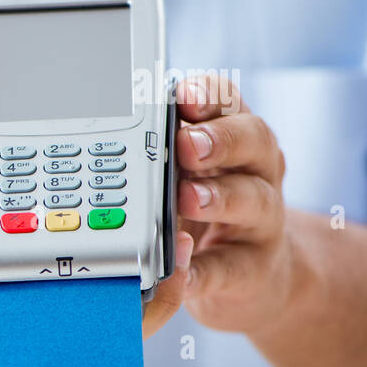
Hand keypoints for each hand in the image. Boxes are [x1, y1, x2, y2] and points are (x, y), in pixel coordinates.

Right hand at [0, 115, 191, 359]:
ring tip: (184, 232)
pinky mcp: (80, 245)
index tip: (95, 317)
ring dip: (153, 271)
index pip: (12, 340)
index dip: (56, 344)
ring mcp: (55, 269)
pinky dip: (148, 239)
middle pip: (85, 326)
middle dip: (136, 304)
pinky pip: (121, 255)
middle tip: (175, 261)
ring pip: (115, 295)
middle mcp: (23, 286)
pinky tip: (171, 209)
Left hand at [174, 75, 296, 332]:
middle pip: (253, 140)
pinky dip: (200, 268)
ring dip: (218, 197)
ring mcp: (261, 219)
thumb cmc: (210, 209)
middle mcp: (256, 171)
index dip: (208, 95)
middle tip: (184, 144)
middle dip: (219, 138)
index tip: (182, 94)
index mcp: (234, 138)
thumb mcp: (187, 172)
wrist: (253, 272)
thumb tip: (104, 143)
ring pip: (253, 199)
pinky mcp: (252, 267)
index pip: (228, 102)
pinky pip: (227, 266)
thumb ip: (158, 153)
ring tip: (186, 198)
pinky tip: (179, 267)